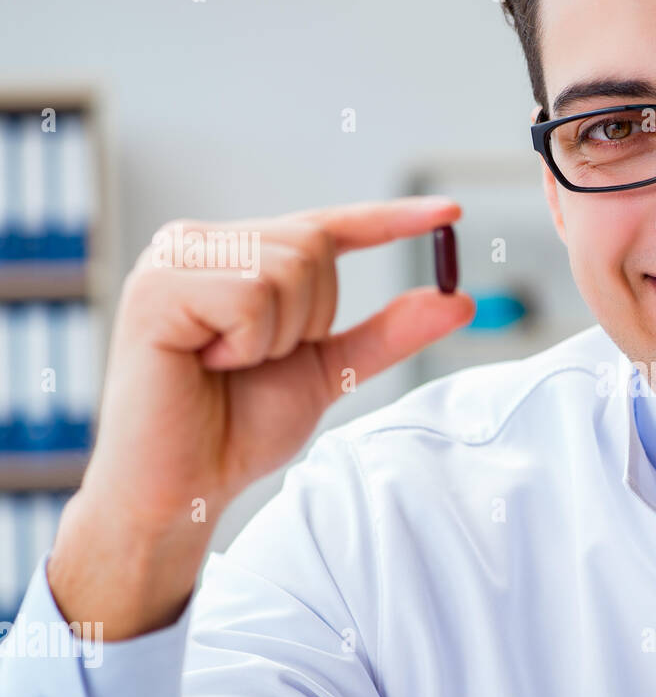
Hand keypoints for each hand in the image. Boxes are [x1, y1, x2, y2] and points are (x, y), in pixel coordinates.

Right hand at [48, 197, 474, 638]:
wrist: (183, 484)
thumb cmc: (238, 426)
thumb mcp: (331, 371)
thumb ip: (388, 332)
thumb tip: (459, 299)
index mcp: (240, 255)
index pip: (328, 225)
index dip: (391, 218)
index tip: (451, 212)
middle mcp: (202, 242)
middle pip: (315, 246)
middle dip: (310, 318)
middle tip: (255, 360)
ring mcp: (173, 259)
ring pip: (288, 269)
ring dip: (278, 336)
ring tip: (227, 363)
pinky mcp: (155, 288)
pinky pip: (251, 297)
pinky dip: (248, 344)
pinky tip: (206, 364)